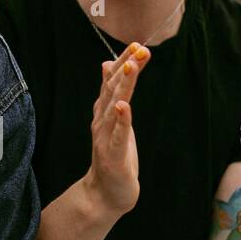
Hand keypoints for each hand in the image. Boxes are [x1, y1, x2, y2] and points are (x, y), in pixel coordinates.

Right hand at [84, 42, 148, 217]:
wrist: (104, 194)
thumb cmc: (113, 156)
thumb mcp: (114, 121)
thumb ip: (111, 94)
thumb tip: (107, 64)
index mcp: (104, 112)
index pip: (112, 81)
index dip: (123, 62)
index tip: (136, 45)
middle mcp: (102, 122)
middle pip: (113, 89)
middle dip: (126, 68)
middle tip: (139, 49)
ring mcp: (105, 138)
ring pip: (114, 107)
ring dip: (123, 86)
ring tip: (131, 67)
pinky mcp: (112, 156)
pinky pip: (117, 136)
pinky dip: (121, 121)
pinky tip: (124, 107)